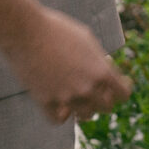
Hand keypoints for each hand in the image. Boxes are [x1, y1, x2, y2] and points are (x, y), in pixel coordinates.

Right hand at [9, 7, 131, 124]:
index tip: (117, 85)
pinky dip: (61, 114)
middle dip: (103, 97)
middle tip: (95, 89)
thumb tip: (104, 69)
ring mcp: (67, 98)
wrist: (24, 31)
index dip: (121, 89)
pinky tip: (60, 105)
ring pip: (86, 115)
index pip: (124, 94)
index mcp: (101, 71)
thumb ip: (98, 59)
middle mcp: (88, 88)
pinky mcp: (46, 103)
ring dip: (84, 107)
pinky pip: (60, 119)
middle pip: (106, 107)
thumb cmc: (56, 28)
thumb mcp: (86, 38)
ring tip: (77, 97)